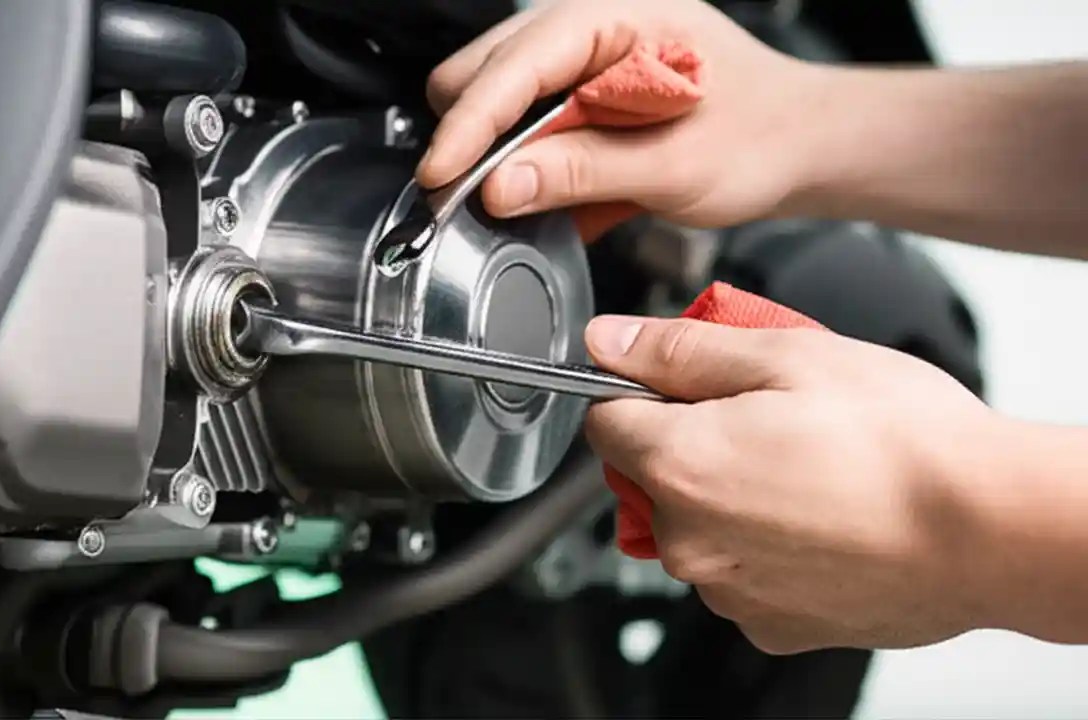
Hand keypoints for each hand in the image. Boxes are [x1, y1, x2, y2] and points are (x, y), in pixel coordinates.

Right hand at [417, 0, 824, 227]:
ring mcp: (583, 62)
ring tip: (523, 201)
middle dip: (471, 137)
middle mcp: (590, 29)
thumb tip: (500, 185)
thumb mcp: (674, 165)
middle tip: (475, 198)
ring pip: (495, 102)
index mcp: (614, 18)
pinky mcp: (582, 98)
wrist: (801, 145)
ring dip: (496, 155)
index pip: (513, 64)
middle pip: (482, 72)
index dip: (470, 124)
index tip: (440, 176)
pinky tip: (552, 197)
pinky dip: (524, 165)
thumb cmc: (762, 135)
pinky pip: (523, 126)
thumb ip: (582, 171)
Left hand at [582, 315, 1005, 653]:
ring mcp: (728, 590)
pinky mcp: (770, 623)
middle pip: (647, 475)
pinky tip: (820, 518)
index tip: (686, 383)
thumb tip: (609, 340)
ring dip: (728, 495)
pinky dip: (764, 545)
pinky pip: (740, 571)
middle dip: (688, 440)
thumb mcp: (785, 355)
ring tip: (806, 468)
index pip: (603, 419)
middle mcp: (689, 541)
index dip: (641, 391)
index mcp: (678, 466)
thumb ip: (678, 349)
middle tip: (767, 417)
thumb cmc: (903, 441)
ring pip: (695, 525)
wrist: (990, 531)